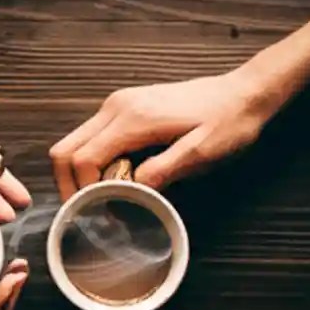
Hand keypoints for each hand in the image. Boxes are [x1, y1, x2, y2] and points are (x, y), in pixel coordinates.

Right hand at [49, 64, 290, 198]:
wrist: (244, 93)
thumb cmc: (228, 122)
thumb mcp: (201, 153)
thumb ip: (163, 171)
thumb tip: (131, 190)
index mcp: (132, 118)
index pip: (81, 159)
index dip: (82, 193)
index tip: (99, 215)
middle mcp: (116, 107)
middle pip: (64, 149)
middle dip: (69, 186)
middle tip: (90, 214)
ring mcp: (118, 105)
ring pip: (74, 143)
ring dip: (81, 176)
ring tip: (106, 200)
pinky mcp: (125, 108)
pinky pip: (92, 139)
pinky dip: (93, 163)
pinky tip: (119, 179)